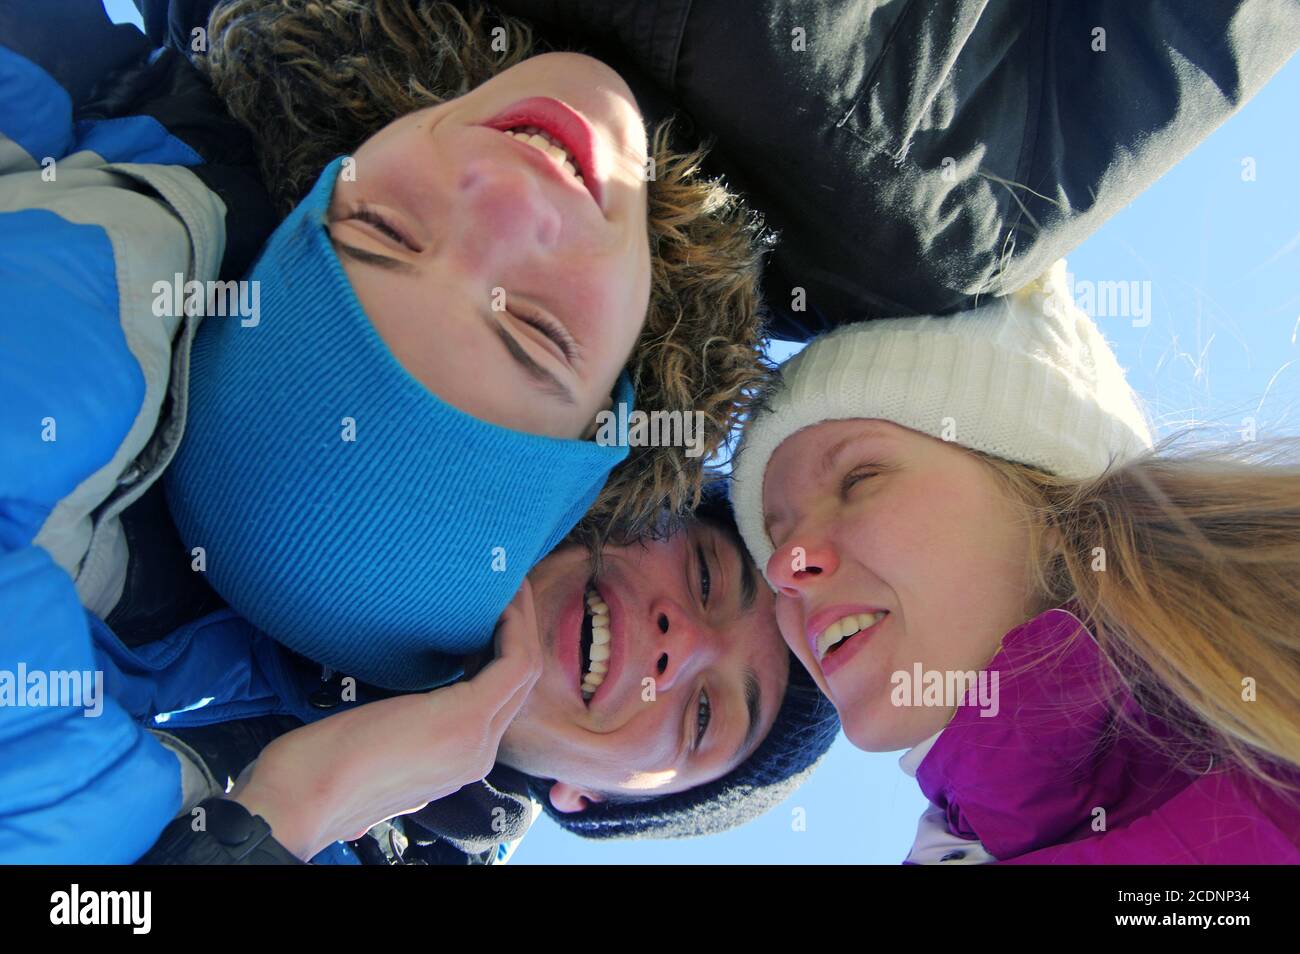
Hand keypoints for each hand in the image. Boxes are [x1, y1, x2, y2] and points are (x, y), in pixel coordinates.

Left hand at [232, 579, 543, 858]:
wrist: (304, 798)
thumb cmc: (320, 768)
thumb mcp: (374, 747)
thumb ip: (401, 731)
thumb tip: (400, 708)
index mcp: (458, 760)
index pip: (500, 700)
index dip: (499, 650)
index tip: (489, 612)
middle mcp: (478, 754)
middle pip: (521, 683)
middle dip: (520, 629)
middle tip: (512, 587)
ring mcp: (477, 741)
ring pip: (525, 671)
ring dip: (523, 622)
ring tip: (512, 586)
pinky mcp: (466, 719)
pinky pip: (513, 666)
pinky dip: (514, 628)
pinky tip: (501, 602)